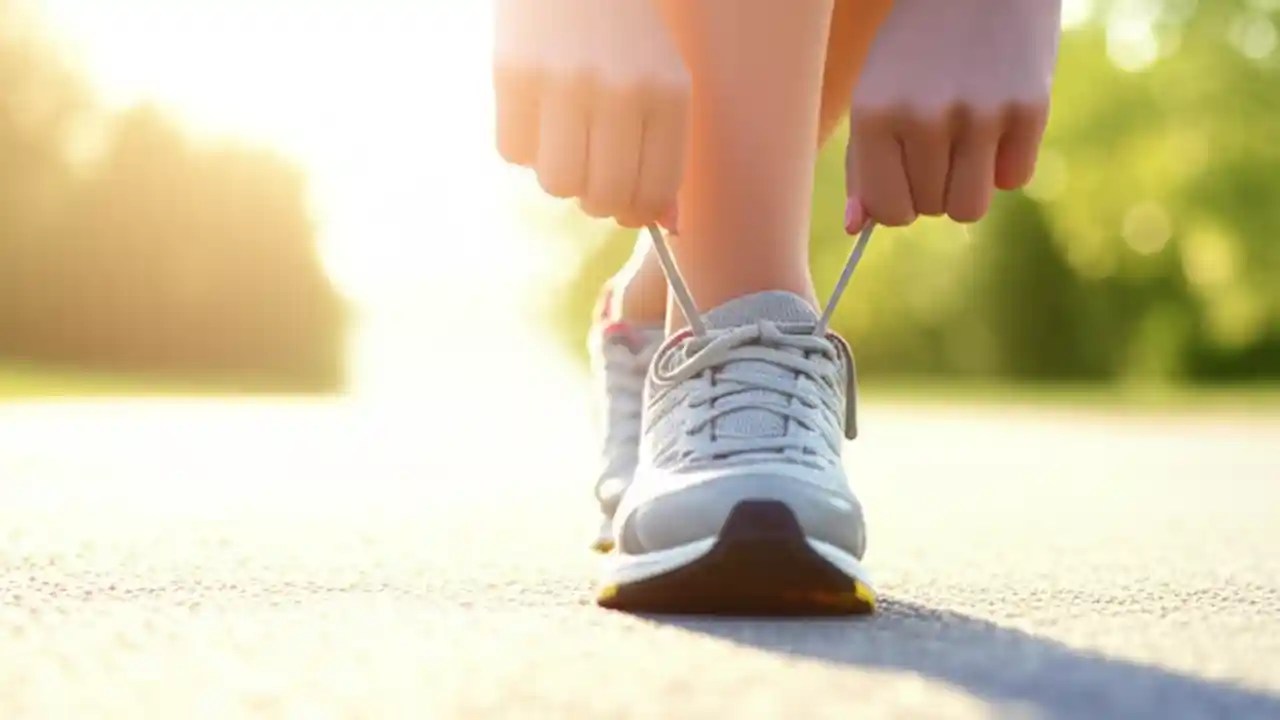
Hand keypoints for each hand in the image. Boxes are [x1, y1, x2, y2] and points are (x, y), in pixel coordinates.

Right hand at [493, 0, 688, 227]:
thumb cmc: (622, 32)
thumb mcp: (661, 80)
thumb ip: (665, 150)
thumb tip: (665, 224)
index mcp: (668, 92)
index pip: (656, 189)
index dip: (639, 211)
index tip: (628, 208)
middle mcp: (620, 90)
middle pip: (604, 196)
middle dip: (597, 201)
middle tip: (592, 175)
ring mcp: (563, 83)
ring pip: (556, 183)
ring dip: (558, 174)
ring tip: (563, 141)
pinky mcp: (512, 76)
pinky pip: (513, 153)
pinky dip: (523, 146)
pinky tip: (535, 114)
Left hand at [845, 0, 1060, 230]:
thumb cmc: (918, 45)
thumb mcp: (877, 93)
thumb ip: (862, 163)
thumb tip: (853, 228)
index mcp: (875, 113)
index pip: (887, 210)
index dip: (897, 203)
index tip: (904, 178)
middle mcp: (925, 116)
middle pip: (931, 210)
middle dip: (933, 186)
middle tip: (939, 138)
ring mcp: (980, 113)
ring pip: (970, 207)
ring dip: (967, 184)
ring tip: (965, 139)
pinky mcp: (1030, 108)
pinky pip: (1014, 180)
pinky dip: (1007, 161)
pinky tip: (999, 119)